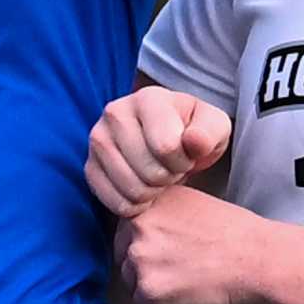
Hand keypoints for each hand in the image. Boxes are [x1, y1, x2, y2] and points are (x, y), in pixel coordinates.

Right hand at [86, 86, 232, 215]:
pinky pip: (113, 202)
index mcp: (149, 98)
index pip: (166, 146)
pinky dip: (134, 205)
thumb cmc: (192, 131)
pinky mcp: (89, 166)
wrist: (168, 141)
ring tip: (159, 176)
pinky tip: (143, 190)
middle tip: (172, 169)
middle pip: (148, 170)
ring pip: (130, 188)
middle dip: (168, 178)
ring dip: (152, 192)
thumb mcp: (214, 128)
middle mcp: (115, 112)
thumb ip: (209, 133)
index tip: (186, 156)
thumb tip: (194, 142)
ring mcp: (98, 139)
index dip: (183, 161)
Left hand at [114, 185, 267, 303]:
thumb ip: (159, 210)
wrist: (256, 259)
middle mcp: (138, 226)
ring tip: (186, 280)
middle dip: (145, 265)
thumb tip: (139, 225)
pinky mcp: (150, 290)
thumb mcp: (189, 201)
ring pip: (132, 282)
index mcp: (147, 202)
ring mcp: (141, 258)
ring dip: (153, 286)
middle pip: (123, 255)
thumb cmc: (233, 232)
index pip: (125, 229)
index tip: (162, 250)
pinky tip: (187, 293)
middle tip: (178, 267)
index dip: (144, 243)